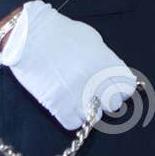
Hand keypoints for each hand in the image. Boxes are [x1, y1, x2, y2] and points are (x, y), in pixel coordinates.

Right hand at [0, 1, 136, 129]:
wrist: (28, 34)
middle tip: (93, 93)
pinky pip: (73, 123)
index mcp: (105, 62)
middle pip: (113, 103)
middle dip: (105, 99)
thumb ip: (105, 59)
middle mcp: (95, 80)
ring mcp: (76, 94)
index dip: (119, 88)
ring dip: (87, 109)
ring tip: (77, 98)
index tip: (111, 86)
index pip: (126, 87)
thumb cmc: (60, 32)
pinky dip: (71, 117)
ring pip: (94, 116)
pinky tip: (65, 105)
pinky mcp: (57, 104)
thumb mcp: (91, 39)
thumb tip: (111, 74)